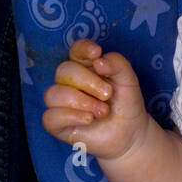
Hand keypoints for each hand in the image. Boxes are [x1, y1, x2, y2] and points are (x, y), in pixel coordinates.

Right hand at [42, 38, 149, 160]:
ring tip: (102, 111)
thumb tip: (98, 60)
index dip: (82, 49)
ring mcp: (61, 103)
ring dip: (81, 101)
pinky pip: (50, 117)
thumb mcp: (128, 80)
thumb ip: (117, 64)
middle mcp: (69, 82)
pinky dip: (70, 117)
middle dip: (88, 82)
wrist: (131, 132)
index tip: (96, 54)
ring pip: (53, 94)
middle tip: (107, 95)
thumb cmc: (126, 103)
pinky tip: (88, 119)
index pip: (75, 50)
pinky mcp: (58, 124)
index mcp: (85, 66)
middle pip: (64, 70)